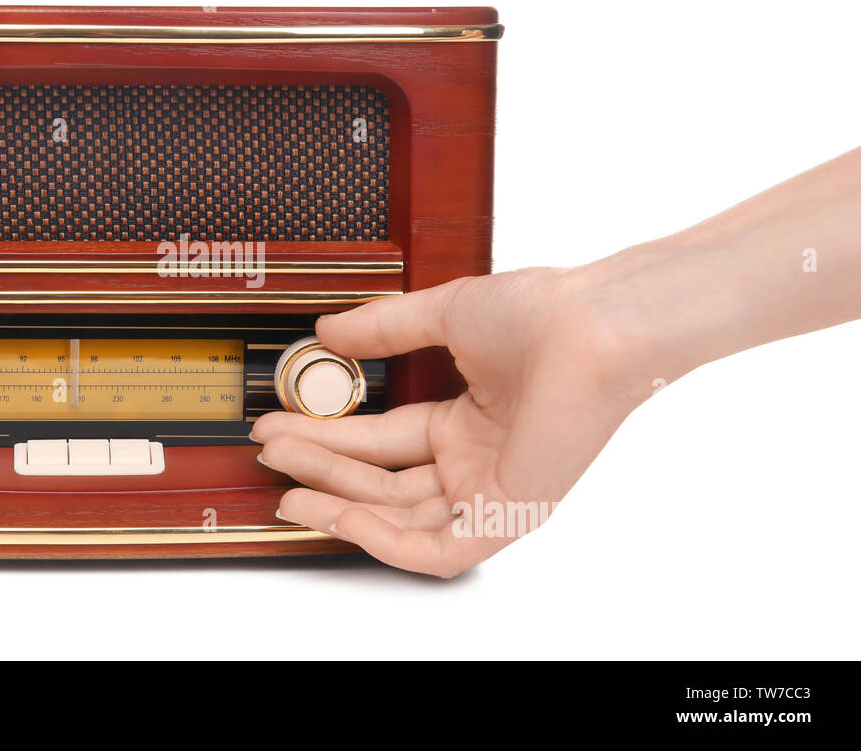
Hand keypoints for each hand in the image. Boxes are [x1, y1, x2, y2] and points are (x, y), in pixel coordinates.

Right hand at [253, 267, 649, 576]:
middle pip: (380, 483)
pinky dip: (385, 540)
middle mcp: (476, 462)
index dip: (326, 439)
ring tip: (290, 490)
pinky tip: (340, 516)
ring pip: (400, 520)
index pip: (381, 444)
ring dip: (339, 507)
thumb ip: (381, 329)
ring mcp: (491, 492)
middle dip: (320, 471)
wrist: (591, 325)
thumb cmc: (542, 314)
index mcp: (466, 423)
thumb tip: (327, 331)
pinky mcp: (507, 515)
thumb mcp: (442, 316)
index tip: (280, 425)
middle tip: (272, 454)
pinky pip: (438, 549)